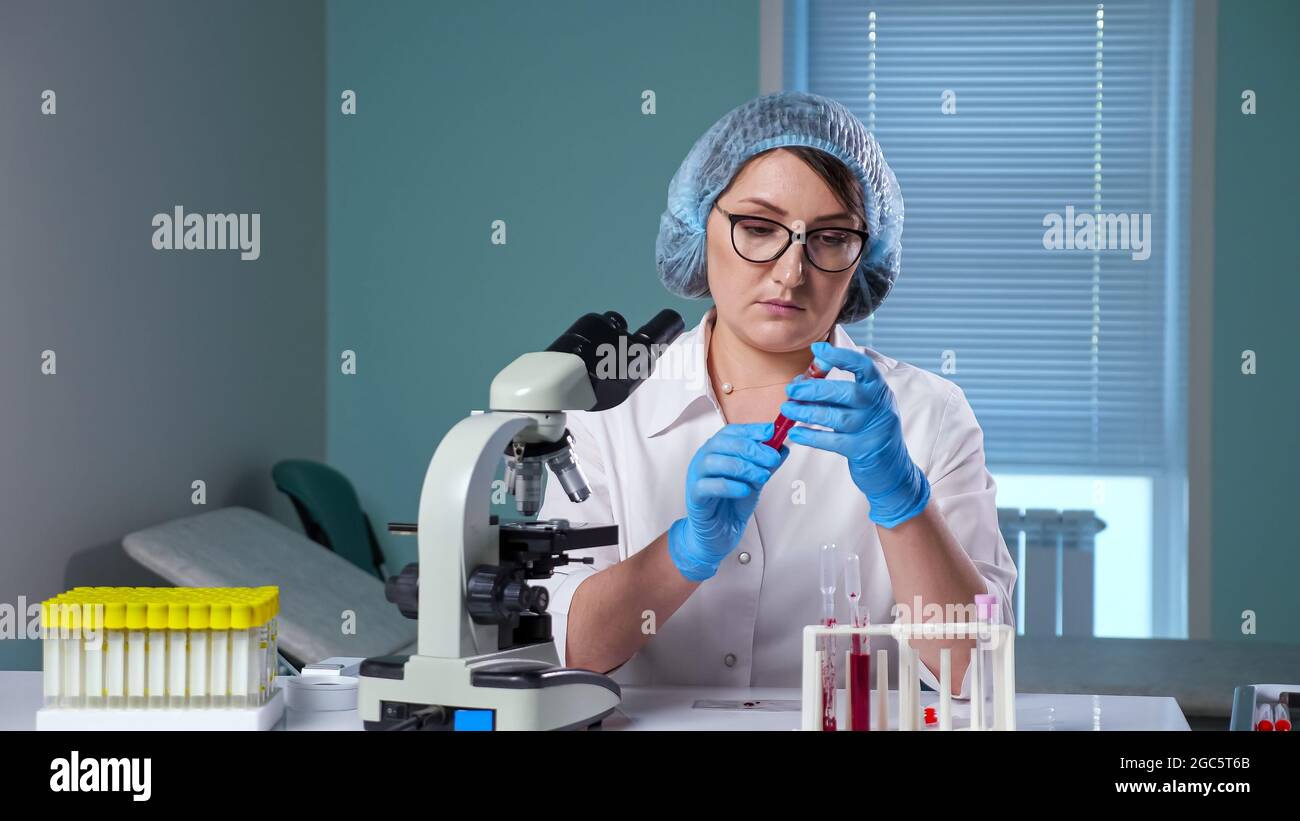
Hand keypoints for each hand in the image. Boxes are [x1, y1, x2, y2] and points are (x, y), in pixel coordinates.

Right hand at [668, 422, 788, 580]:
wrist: (720, 533)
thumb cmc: (732, 503)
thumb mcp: (755, 481)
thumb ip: (766, 464)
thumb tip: (782, 448)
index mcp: (716, 451)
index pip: (731, 432)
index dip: (751, 429)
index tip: (771, 431)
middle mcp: (703, 459)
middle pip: (723, 443)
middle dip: (752, 449)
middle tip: (772, 458)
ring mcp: (696, 477)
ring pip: (714, 462)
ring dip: (743, 467)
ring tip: (762, 477)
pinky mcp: (695, 496)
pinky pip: (708, 486)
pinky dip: (729, 486)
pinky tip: (745, 490)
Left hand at [780, 341, 930, 527]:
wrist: (892, 468)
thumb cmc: (868, 430)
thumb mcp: (861, 406)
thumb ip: (835, 392)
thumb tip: (801, 382)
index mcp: (878, 389)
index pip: (863, 366)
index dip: (840, 356)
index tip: (817, 350)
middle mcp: (879, 406)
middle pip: (847, 392)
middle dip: (815, 389)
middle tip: (791, 390)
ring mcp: (873, 429)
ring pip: (837, 418)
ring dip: (808, 412)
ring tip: (787, 410)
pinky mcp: (863, 451)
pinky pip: (833, 442)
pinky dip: (811, 436)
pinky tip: (795, 434)